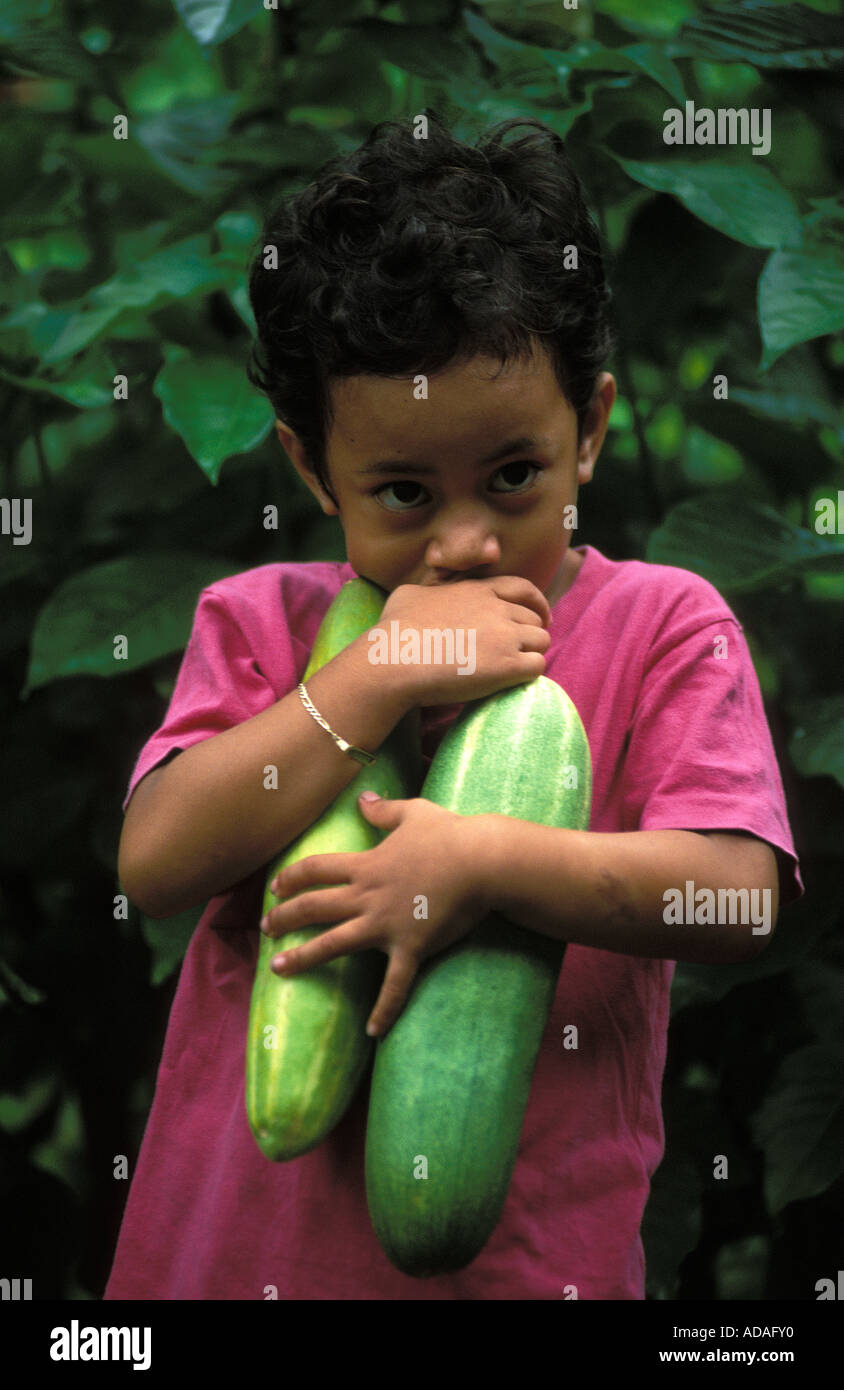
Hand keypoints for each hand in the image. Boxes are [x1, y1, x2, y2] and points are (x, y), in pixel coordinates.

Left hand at [259, 792, 491, 1036]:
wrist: (482, 862)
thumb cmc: (451, 834)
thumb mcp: (414, 812)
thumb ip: (383, 810)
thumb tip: (363, 800)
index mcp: (366, 865)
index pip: (315, 870)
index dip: (292, 878)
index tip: (275, 887)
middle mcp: (367, 896)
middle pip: (313, 907)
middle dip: (284, 918)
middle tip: (264, 928)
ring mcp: (386, 925)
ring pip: (333, 943)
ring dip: (303, 957)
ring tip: (278, 969)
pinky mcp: (411, 948)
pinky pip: (394, 985)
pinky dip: (383, 1009)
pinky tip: (372, 1031)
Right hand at [370, 575, 550, 705]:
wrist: (396, 660)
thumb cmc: (395, 630)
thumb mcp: (409, 594)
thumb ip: (429, 590)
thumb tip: (426, 595)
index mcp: (477, 591)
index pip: (523, 589)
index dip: (536, 603)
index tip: (541, 617)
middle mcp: (497, 609)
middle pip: (535, 619)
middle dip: (531, 635)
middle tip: (520, 651)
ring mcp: (505, 637)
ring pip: (541, 642)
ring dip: (532, 654)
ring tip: (514, 670)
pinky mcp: (507, 666)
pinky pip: (537, 667)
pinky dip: (529, 674)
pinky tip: (513, 682)